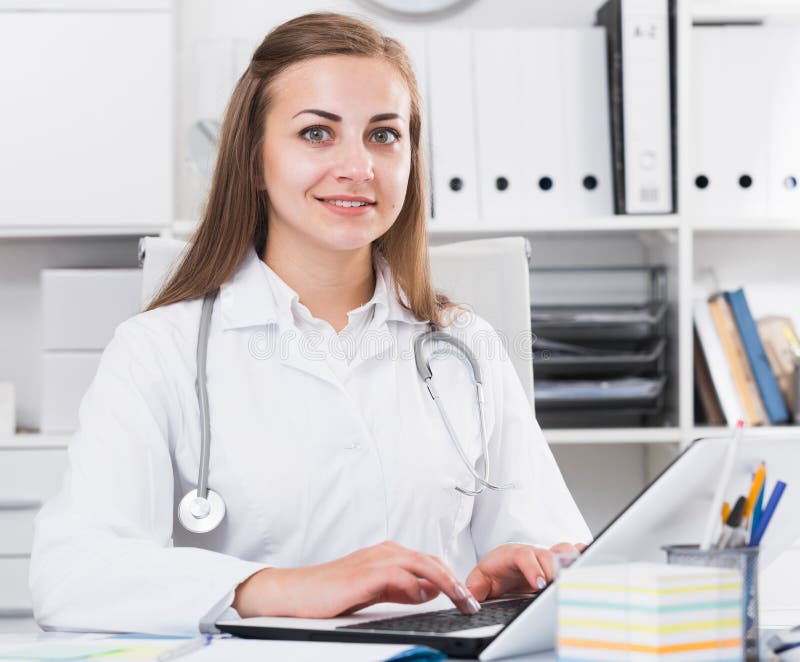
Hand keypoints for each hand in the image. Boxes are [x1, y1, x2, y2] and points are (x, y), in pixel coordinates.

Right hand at [233, 540, 481, 617]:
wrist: (295, 593)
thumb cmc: (330, 593)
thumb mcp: (374, 591)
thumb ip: (400, 589)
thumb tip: (428, 592)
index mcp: (388, 554)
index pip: (429, 562)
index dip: (451, 579)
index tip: (466, 597)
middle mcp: (385, 552)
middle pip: (430, 561)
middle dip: (455, 581)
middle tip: (471, 601)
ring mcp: (375, 560)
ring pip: (421, 564)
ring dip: (445, 582)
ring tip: (461, 600)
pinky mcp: (365, 573)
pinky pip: (399, 575)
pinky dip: (416, 586)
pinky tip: (424, 598)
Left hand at [465, 542, 584, 601]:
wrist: (502, 566)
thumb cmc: (494, 572)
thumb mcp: (480, 580)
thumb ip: (475, 588)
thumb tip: (470, 598)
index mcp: (512, 555)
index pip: (523, 556)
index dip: (533, 568)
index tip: (540, 584)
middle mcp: (532, 552)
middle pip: (547, 554)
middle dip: (555, 570)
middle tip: (560, 586)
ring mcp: (546, 555)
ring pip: (563, 550)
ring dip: (571, 561)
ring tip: (578, 576)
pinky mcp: (557, 561)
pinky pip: (574, 552)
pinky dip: (584, 556)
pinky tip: (591, 564)